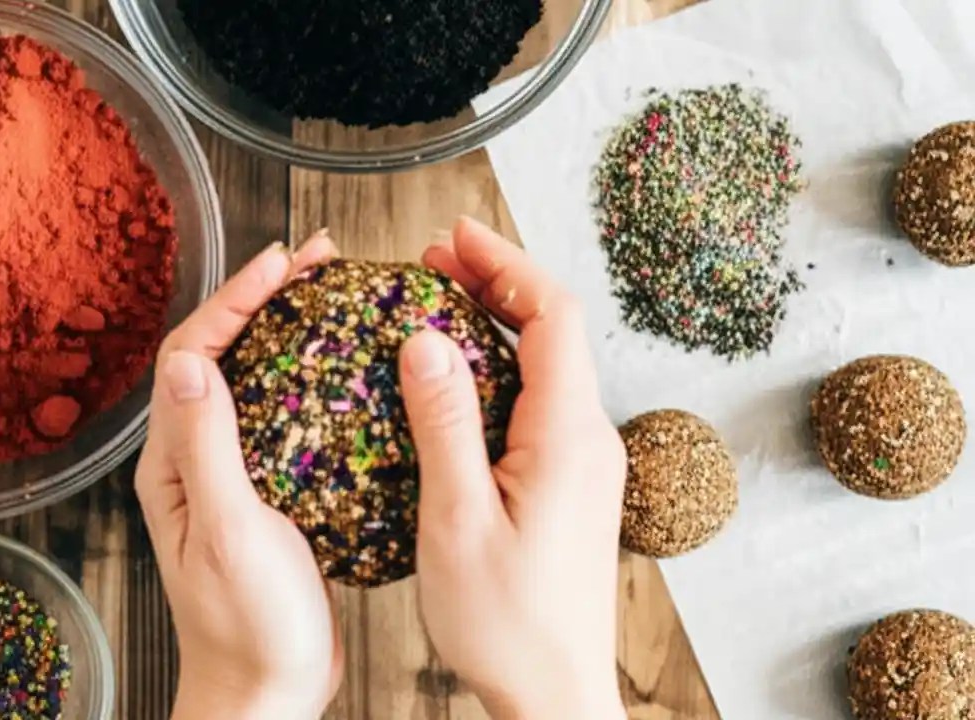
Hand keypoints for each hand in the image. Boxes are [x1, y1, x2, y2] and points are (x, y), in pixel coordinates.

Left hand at [135, 234, 343, 719]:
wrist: (268, 692)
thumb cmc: (247, 629)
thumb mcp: (230, 533)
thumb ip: (208, 446)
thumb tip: (190, 358)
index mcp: (175, 463)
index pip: (192, 354)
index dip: (233, 301)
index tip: (279, 265)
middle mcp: (197, 459)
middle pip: (224, 353)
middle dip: (266, 299)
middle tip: (318, 259)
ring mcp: (236, 473)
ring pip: (259, 378)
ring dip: (291, 329)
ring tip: (335, 292)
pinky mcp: (272, 490)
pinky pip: (287, 414)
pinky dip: (314, 376)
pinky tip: (349, 366)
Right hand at [401, 217, 627, 719]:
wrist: (554, 695)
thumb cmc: (506, 623)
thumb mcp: (456, 518)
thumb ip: (444, 421)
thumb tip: (426, 338)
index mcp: (567, 437)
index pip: (552, 315)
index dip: (505, 263)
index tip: (453, 236)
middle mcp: (588, 440)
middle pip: (553, 331)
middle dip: (496, 281)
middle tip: (433, 260)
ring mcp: (583, 464)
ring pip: (546, 366)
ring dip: (494, 323)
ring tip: (437, 302)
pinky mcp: (569, 486)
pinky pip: (538, 403)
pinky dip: (498, 368)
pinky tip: (454, 376)